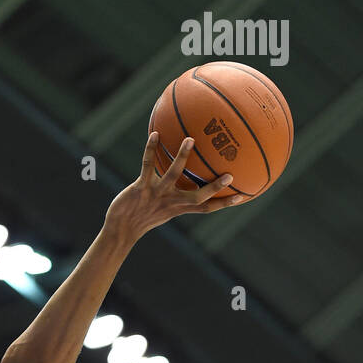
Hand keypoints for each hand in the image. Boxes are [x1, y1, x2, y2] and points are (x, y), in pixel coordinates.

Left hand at [105, 133, 242, 242]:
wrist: (119, 228)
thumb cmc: (143, 216)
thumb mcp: (163, 208)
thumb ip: (178, 196)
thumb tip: (188, 177)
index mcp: (179, 208)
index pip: (206, 208)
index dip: (223, 203)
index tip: (242, 196)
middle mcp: (171, 202)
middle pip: (197, 197)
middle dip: (213, 187)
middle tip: (229, 175)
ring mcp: (156, 194)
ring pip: (173, 175)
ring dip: (182, 157)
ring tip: (191, 139)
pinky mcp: (140, 188)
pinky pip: (147, 166)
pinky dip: (150, 150)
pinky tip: (154, 134)